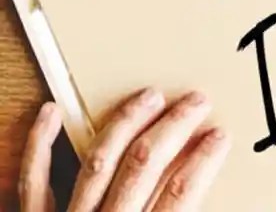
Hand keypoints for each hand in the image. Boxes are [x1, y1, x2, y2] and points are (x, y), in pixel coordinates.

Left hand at [19, 90, 230, 211]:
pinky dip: (38, 145)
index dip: (204, 160)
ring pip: (98, 162)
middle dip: (174, 127)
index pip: (181, 193)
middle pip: (144, 166)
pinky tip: (49, 114)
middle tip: (196, 101)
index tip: (221, 136)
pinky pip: (33, 181)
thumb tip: (206, 210)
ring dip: (125, 125)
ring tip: (149, 97)